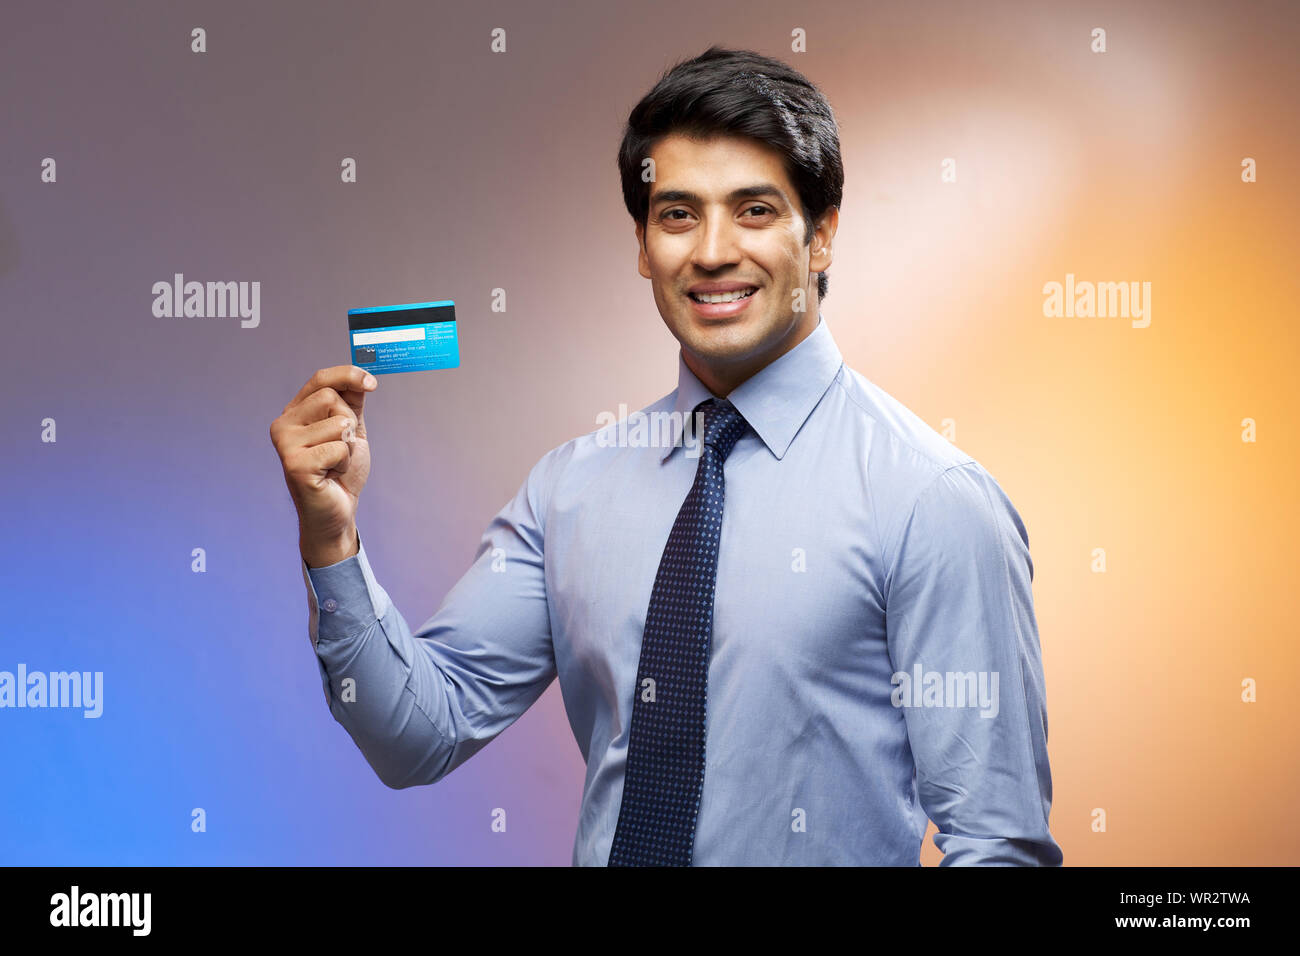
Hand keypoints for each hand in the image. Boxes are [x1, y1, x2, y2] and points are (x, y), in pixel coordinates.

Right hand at [270, 365, 377, 566]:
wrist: (338, 512)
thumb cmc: (341, 471)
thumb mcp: (351, 430)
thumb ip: (352, 402)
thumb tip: (362, 376)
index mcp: (295, 412)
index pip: (321, 379)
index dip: (348, 375)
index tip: (372, 383)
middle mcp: (283, 424)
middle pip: (331, 398)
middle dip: (350, 423)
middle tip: (342, 447)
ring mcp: (285, 444)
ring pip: (339, 424)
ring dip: (349, 447)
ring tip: (335, 463)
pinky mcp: (295, 464)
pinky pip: (339, 448)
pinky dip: (345, 463)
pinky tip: (331, 475)